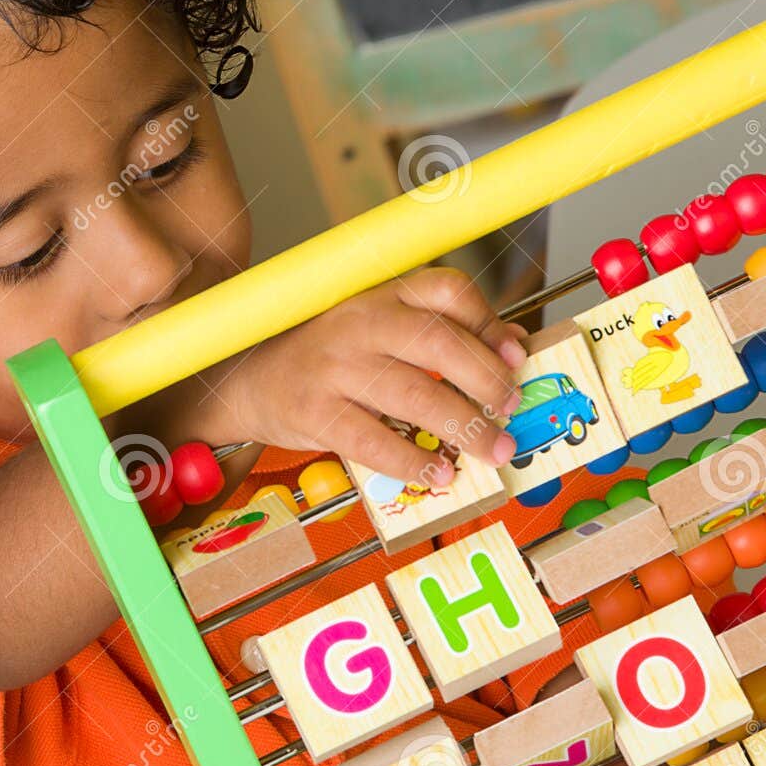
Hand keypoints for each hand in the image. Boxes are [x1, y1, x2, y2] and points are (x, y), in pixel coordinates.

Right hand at [219, 268, 528, 483]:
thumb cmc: (328, 354)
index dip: (488, 322)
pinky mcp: (316, 412)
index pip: (446, 291)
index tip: (514, 355)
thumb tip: (512, 344)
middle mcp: (360, 322)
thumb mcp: (381, 329)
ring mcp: (336, 367)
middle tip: (510, 407)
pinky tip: (440, 473)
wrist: (250, 379)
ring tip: (493, 448)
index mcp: (381, 294)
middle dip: (487, 379)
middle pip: (439, 343)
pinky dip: (414, 462)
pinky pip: (375, 441)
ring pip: (415, 395)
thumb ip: (442, 331)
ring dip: (465, 427)